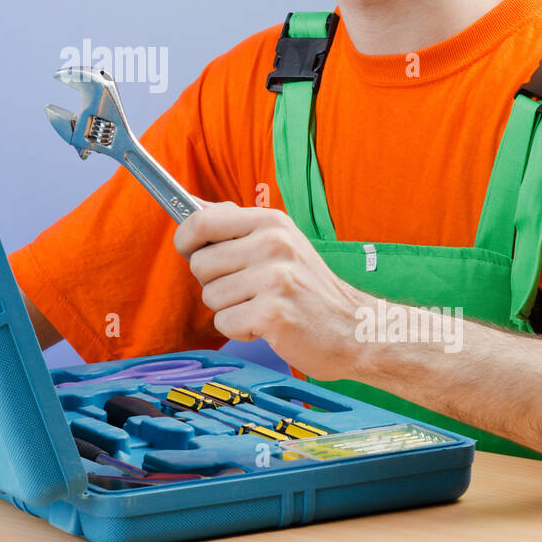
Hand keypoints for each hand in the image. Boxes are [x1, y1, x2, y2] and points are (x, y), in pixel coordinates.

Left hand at [173, 202, 365, 379]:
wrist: (356, 328)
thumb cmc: (310, 289)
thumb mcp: (282, 243)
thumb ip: (239, 228)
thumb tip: (192, 211)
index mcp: (271, 222)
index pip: (202, 221)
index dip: (186, 239)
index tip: (189, 250)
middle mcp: (273, 244)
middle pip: (200, 263)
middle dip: (213, 283)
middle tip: (246, 289)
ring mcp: (274, 278)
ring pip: (210, 297)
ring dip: (230, 310)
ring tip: (262, 307)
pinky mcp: (274, 313)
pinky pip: (224, 323)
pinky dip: (240, 331)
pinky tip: (267, 325)